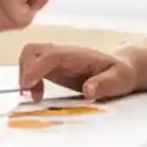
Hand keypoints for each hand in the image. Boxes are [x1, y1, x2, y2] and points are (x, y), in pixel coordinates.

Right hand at [18, 43, 137, 101]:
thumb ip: (104, 84)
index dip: (36, 68)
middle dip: (25, 70)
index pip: (51, 55)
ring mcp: (57, 59)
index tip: (28, 85)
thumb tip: (88, 90)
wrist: (121, 68)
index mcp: (77, 55)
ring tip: (34, 96)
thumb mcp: (119, 80)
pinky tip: (37, 95)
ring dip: (24, 76)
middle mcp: (63, 53)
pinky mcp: (53, 67)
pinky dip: (28, 81)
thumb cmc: (120, 73)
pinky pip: (33, 67)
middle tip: (30, 93)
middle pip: (32, 50)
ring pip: (29, 57)